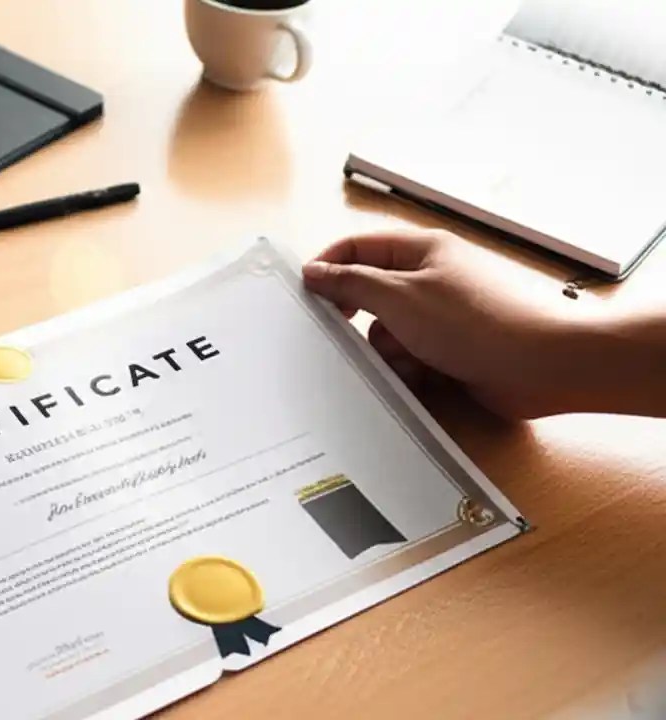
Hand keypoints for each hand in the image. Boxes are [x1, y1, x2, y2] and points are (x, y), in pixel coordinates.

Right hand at [301, 229, 608, 417]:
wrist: (541, 367)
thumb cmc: (475, 323)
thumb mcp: (400, 298)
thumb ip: (351, 283)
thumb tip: (314, 271)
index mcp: (420, 250)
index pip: (357, 247)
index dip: (327, 267)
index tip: (304, 296)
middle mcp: (429, 278)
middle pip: (368, 295)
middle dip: (362, 320)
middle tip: (350, 337)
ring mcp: (440, 316)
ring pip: (385, 333)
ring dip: (390, 351)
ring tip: (413, 360)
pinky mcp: (449, 350)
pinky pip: (407, 357)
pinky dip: (409, 369)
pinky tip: (427, 376)